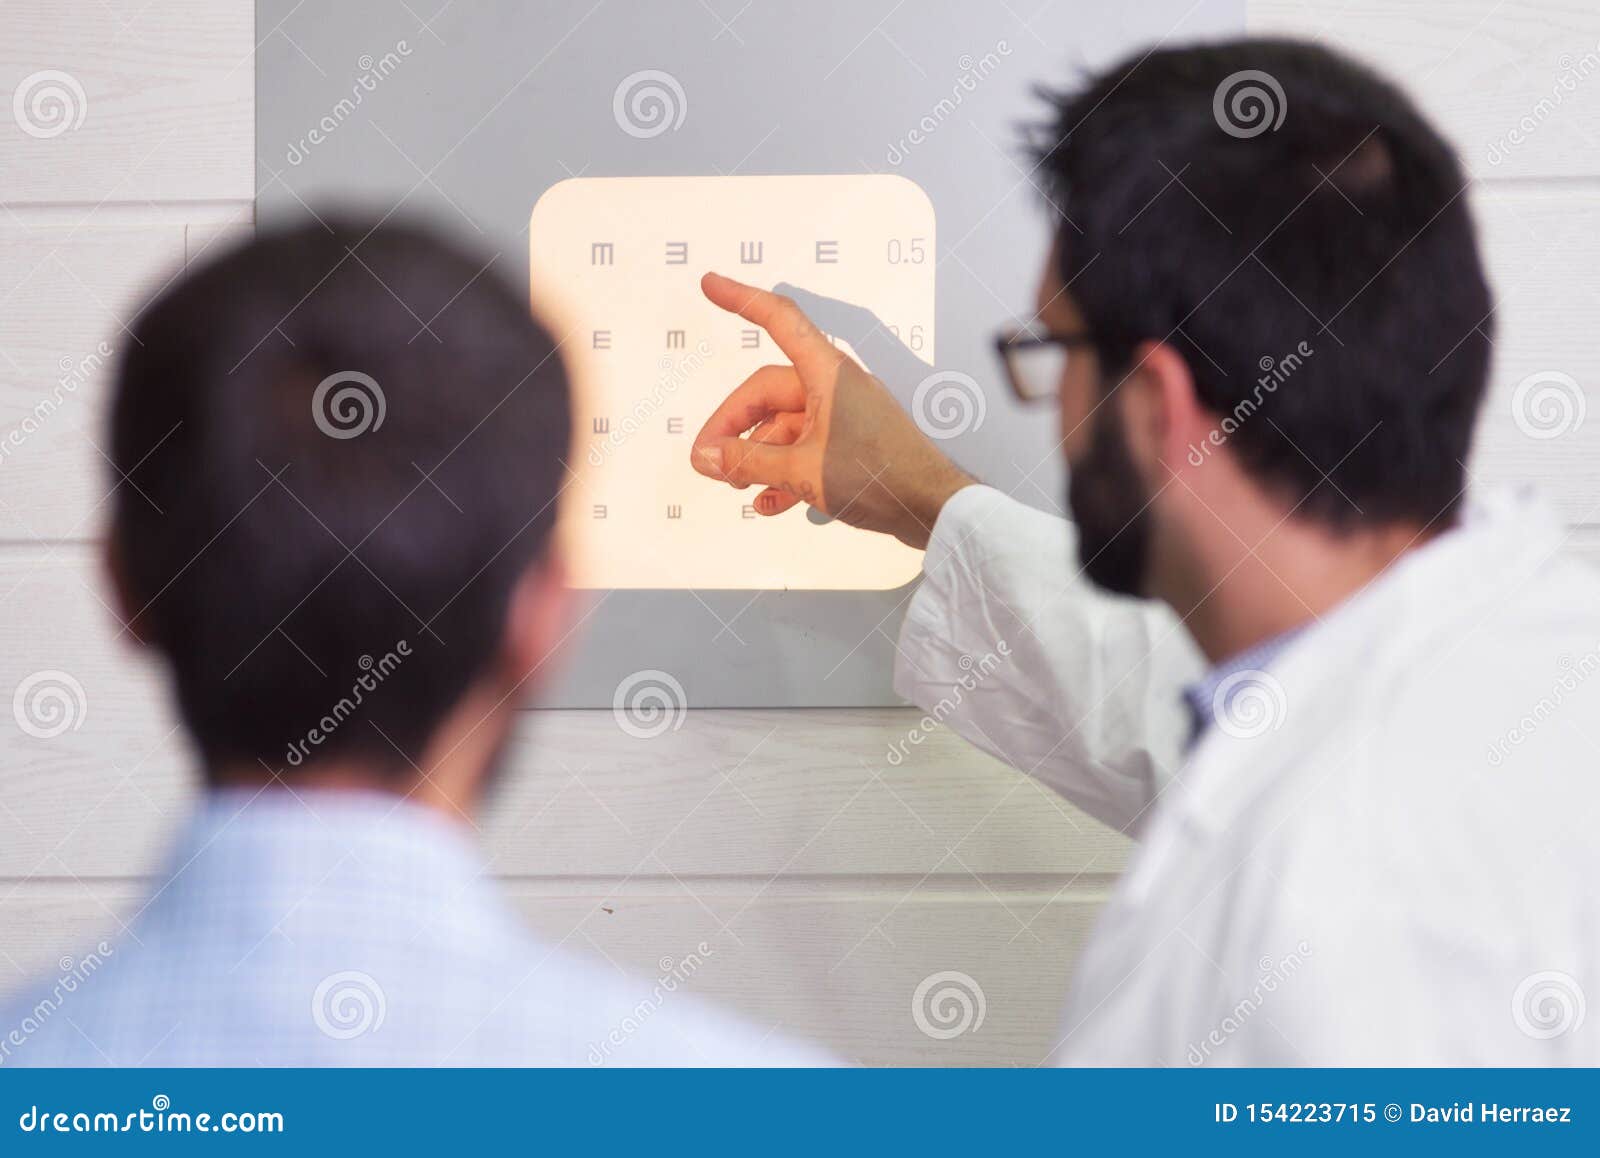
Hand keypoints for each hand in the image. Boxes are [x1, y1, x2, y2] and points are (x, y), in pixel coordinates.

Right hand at [690, 272, 973, 549]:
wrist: (934, 508)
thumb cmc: (882, 477)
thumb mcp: (803, 471)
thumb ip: (749, 461)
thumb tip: (706, 456)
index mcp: (827, 374)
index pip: (779, 321)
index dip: (742, 299)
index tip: (711, 284)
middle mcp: (835, 387)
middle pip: (767, 392)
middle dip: (733, 425)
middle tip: (707, 461)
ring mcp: (845, 416)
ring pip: (785, 426)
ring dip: (757, 455)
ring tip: (736, 487)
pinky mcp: (852, 445)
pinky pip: (806, 450)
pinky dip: (783, 472)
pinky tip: (769, 502)